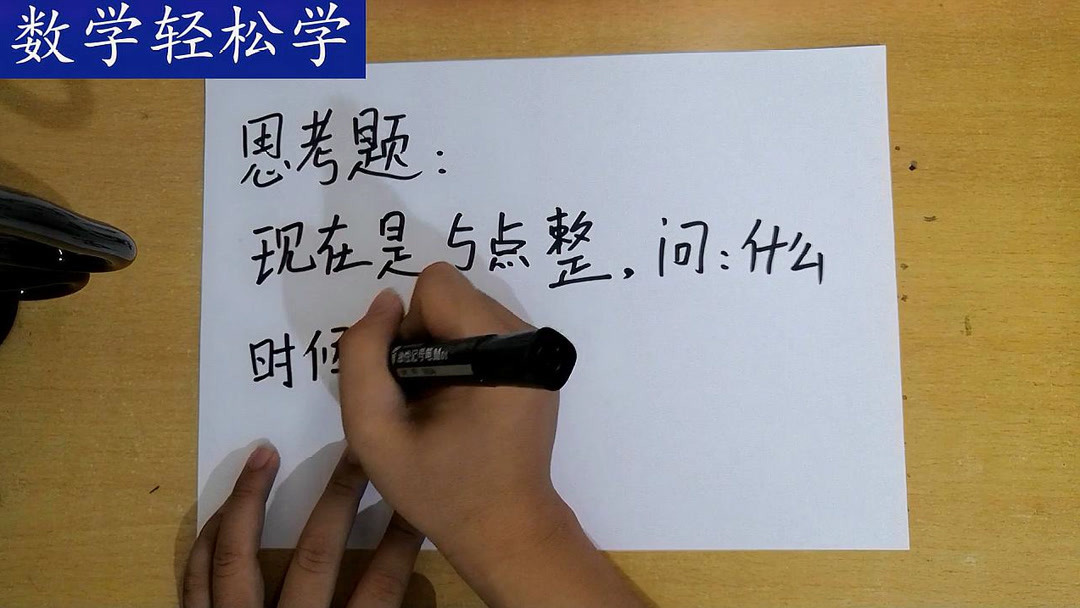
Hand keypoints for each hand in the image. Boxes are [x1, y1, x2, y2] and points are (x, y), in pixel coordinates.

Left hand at [182, 443, 424, 607]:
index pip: (380, 586)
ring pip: (237, 560)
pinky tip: (221, 514)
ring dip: (250, 501)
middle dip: (339, 498)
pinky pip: (196, 586)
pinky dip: (206, 546)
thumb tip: (409, 576)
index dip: (402, 541)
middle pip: (316, 556)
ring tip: (264, 454)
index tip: (418, 498)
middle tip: (357, 450)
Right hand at [338, 262, 564, 559]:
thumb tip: (385, 303)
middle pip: (452, 295)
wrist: (505, 527)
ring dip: (442, 348)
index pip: (437, 287)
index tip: (410, 383)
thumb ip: (362, 359)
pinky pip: (484, 330)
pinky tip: (462, 405)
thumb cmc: (440, 489)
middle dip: (423, 338)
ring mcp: (536, 349)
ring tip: (442, 407)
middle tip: (422, 401)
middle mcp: (527, 339)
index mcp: (499, 352)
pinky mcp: (536, 363)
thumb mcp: (374, 433)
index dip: (407, 329)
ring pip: (465, 310)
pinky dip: (463, 357)